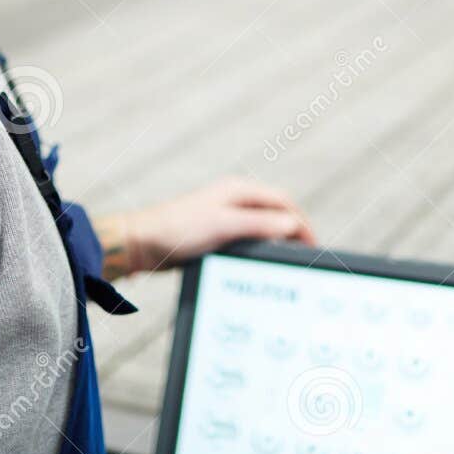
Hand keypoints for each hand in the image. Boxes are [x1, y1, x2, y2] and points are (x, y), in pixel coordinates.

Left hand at [96, 177, 316, 279]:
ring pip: (262, 226)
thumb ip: (259, 224)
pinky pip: (247, 238)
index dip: (300, 222)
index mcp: (238, 190)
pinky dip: (259, 248)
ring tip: (287, 260)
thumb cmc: (178, 230)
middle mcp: (233, 199)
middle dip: (292, 230)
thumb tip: (292, 224)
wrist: (142, 244)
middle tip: (303, 254)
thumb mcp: (223, 226)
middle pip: (276, 211)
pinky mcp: (215, 232)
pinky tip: (260, 263)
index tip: (311, 245)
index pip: (283, 201)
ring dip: (276, 239)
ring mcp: (224, 215)